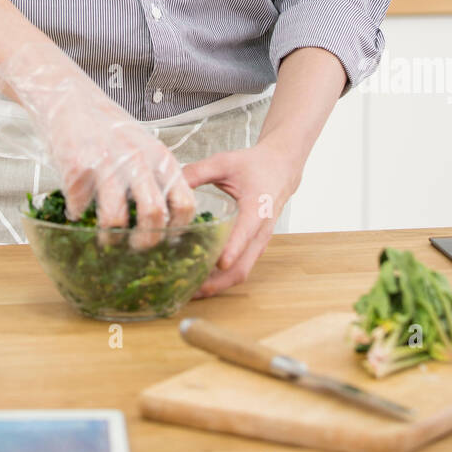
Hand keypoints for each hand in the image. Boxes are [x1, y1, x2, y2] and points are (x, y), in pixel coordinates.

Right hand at [0, 39, 196, 241]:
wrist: (68, 97)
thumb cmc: (108, 127)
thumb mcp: (143, 146)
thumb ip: (156, 176)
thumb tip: (167, 221)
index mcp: (159, 156)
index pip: (184, 202)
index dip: (178, 228)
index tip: (167, 240)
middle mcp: (137, 159)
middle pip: (153, 215)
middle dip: (145, 241)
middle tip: (134, 248)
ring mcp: (106, 162)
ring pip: (115, 218)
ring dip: (109, 237)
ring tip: (104, 239)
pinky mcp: (77, 165)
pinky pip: (79, 206)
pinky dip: (76, 214)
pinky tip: (75, 208)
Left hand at [181, 138, 300, 297]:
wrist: (280, 168)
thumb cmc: (254, 165)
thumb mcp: (225, 162)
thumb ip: (198, 171)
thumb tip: (171, 182)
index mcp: (257, 208)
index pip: (246, 232)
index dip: (234, 248)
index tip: (220, 262)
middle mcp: (261, 231)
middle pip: (242, 266)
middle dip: (217, 281)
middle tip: (189, 288)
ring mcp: (259, 242)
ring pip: (241, 272)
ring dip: (217, 284)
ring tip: (188, 289)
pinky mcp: (255, 247)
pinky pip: (241, 268)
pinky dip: (222, 278)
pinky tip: (200, 278)